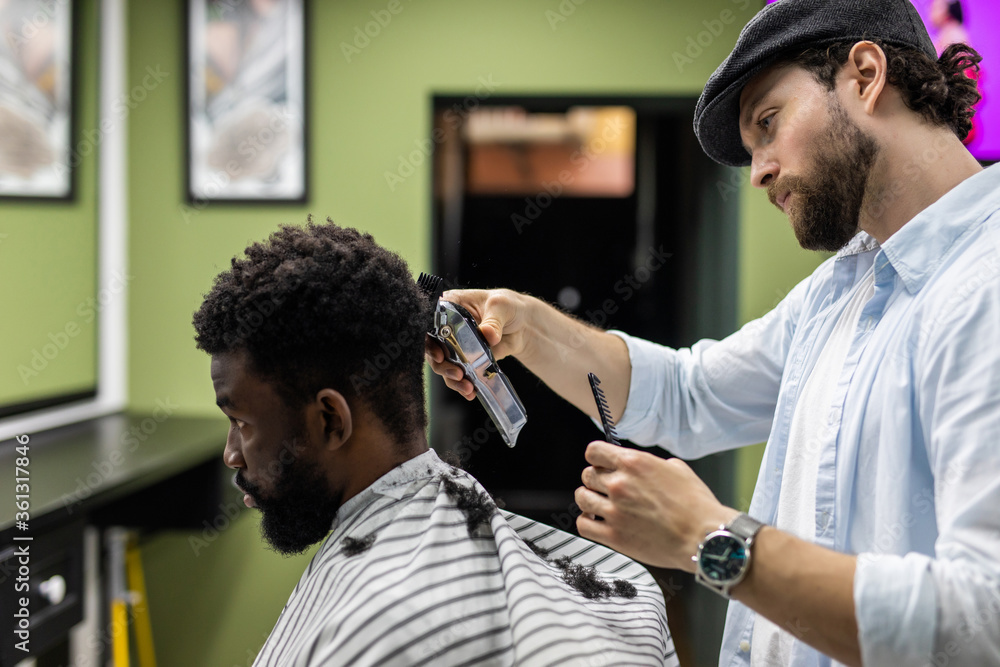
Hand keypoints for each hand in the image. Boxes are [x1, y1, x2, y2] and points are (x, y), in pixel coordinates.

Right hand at [424, 288, 529, 400]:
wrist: (523, 324)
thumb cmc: (508, 306)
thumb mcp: (501, 306)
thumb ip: (494, 321)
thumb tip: (488, 335)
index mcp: (451, 306)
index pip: (431, 323)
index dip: (429, 340)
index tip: (439, 355)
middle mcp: (448, 326)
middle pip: (434, 348)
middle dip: (442, 365)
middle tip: (457, 373)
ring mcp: (456, 345)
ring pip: (444, 365)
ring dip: (452, 378)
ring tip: (467, 387)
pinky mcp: (466, 360)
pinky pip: (459, 374)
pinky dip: (463, 384)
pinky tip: (471, 391)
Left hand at [574, 441, 738, 569]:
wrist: (703, 537)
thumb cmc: (697, 506)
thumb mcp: (678, 469)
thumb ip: (652, 463)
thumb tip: (645, 466)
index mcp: (633, 463)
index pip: (593, 451)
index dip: (596, 457)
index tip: (600, 463)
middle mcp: (620, 484)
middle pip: (587, 474)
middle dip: (596, 480)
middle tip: (606, 488)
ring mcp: (614, 511)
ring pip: (582, 498)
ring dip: (589, 499)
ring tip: (599, 504)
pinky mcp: (614, 536)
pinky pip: (583, 524)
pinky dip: (587, 521)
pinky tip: (596, 521)